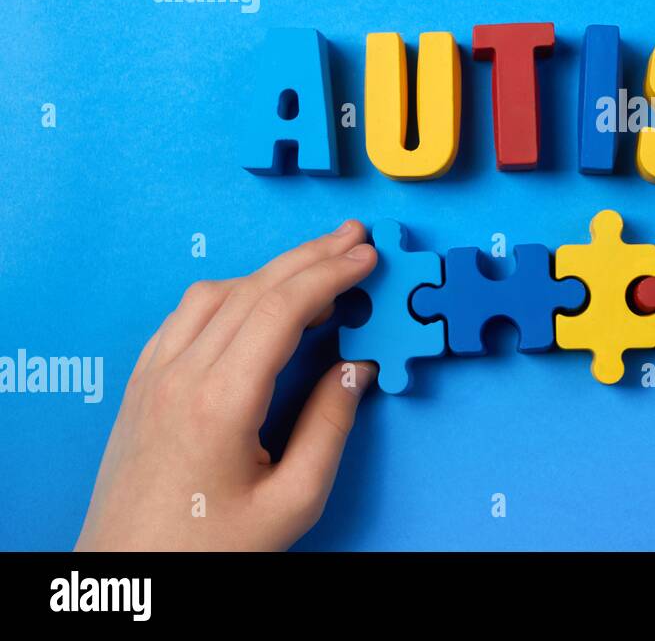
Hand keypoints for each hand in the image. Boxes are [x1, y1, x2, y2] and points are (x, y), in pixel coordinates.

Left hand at [76, 221, 377, 550]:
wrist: (129, 577)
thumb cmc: (209, 549)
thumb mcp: (292, 500)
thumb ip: (331, 426)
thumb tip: (357, 367)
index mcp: (220, 401)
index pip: (282, 309)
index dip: (330, 274)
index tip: (367, 256)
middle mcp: (180, 376)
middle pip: (252, 288)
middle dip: (310, 256)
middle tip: (354, 236)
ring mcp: (153, 377)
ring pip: (214, 294)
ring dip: (269, 272)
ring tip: (314, 267)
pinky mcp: (141, 387)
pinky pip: (184, 317)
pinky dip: (229, 295)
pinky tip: (255, 302)